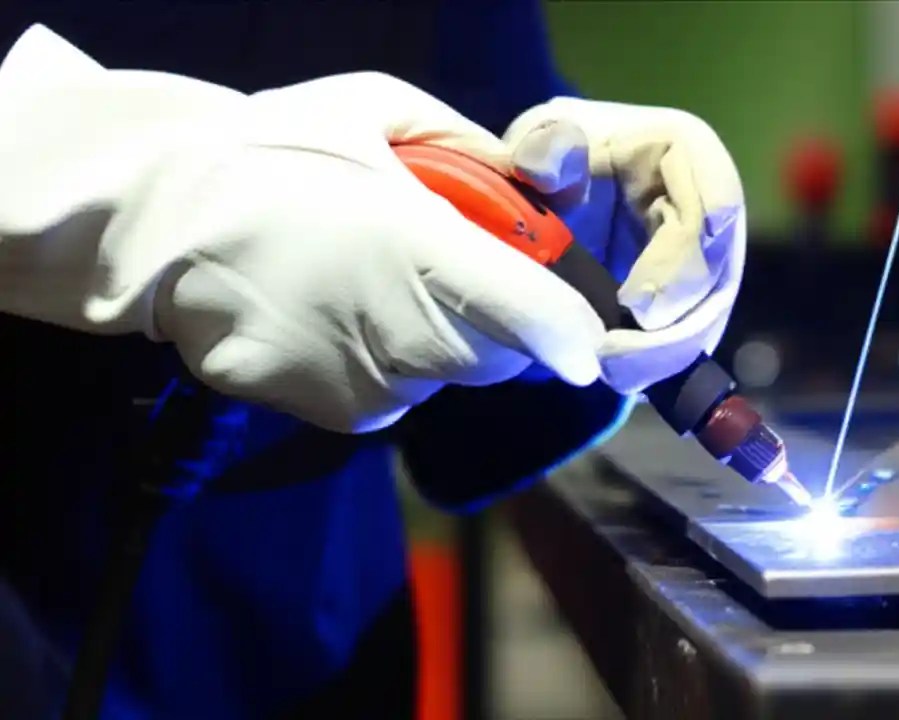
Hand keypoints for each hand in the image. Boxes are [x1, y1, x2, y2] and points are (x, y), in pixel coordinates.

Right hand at [0, 26, 605, 431]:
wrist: (157, 223)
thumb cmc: (273, 153)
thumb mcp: (378, 109)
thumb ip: (475, 149)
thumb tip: (539, 185)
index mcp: (425, 253)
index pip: (538, 320)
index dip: (571, 333)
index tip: (585, 337)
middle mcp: (406, 333)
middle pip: (503, 358)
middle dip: (501, 323)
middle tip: (451, 272)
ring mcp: (370, 382)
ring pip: (451, 379)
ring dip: (443, 343)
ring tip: (377, 284)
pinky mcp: (337, 414)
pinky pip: (398, 398)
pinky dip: (393, 367)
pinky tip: (340, 317)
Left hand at [503, 98, 746, 393]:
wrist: (545, 197)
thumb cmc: (547, 159)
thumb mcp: (538, 146)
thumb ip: (541, 152)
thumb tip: (541, 165)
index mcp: (680, 147)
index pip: (713, 203)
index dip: (684, 261)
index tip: (635, 308)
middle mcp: (708, 197)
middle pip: (720, 269)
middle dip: (676, 324)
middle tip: (615, 358)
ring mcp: (707, 249)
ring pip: (710, 310)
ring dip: (667, 352)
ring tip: (613, 373)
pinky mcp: (694, 290)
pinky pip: (693, 330)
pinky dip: (662, 359)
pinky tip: (623, 374)